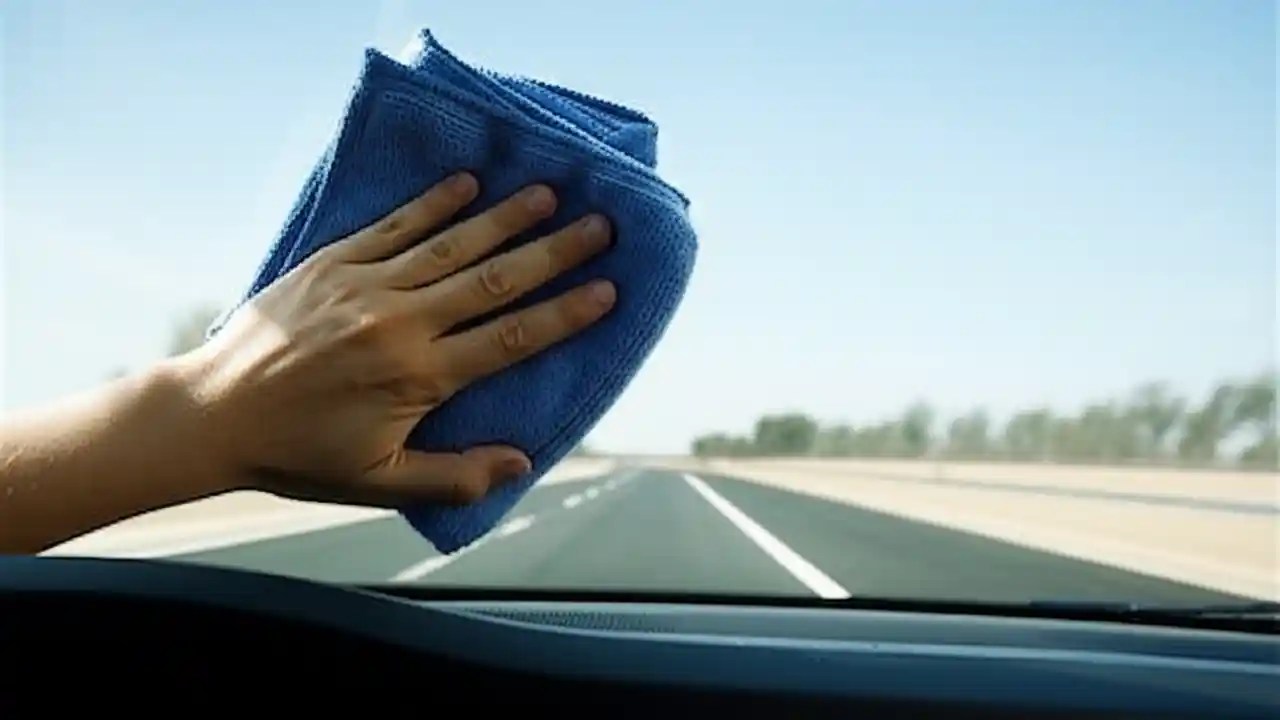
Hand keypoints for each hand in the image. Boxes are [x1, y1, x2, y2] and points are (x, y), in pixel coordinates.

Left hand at [179, 173, 614, 506]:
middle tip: (600, 227)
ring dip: (504, 217)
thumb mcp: (379, 482)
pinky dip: (432, 204)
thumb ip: (455, 476)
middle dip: (553, 252)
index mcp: (418, 377)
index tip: (607, 290)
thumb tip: (522, 461)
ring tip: (549, 194)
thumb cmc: (299, 456)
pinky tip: (467, 184)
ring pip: (450, 245)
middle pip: (494, 280)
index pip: (510, 339)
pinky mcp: (331, 264)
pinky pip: (393, 226)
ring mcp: (363, 287)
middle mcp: (399, 323)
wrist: (211, 416)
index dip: (564, 314)